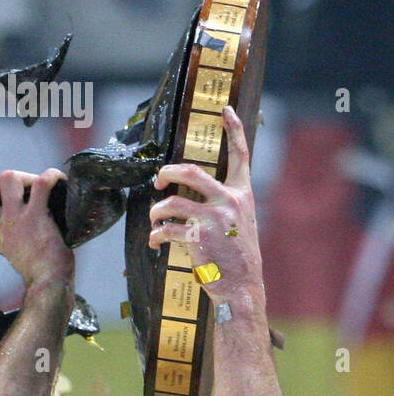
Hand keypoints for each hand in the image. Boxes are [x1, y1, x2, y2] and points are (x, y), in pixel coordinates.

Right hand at [0, 167, 71, 288]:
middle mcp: (0, 225)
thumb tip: (20, 212)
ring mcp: (16, 219)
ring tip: (37, 187)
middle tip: (11, 188)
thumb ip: (8, 233)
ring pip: (7, 177)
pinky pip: (40, 182)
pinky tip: (57, 183)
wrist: (50, 282)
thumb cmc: (39, 267)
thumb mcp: (14, 251)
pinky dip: (51, 177)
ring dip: (24, 176)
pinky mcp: (36, 215)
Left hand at [149, 105, 261, 308]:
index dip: (233, 129)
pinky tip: (156, 242)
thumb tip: (195, 198)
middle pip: (192, 171)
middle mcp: (229, 200)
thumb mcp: (241, 222)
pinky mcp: (197, 237)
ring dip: (155, 211)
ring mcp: (213, 218)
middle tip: (159, 180)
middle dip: (168, 172)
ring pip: (172, 202)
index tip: (224, 110)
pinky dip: (155, 235)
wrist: (241, 285)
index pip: (241, 154)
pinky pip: (166, 229)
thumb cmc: (237, 256)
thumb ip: (224, 205)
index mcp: (242, 193)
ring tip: (154, 220)